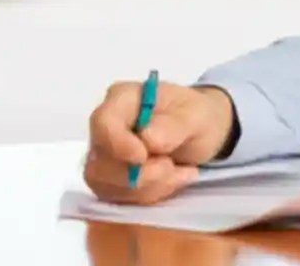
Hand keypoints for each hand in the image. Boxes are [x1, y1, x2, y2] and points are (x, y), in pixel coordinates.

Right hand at [84, 81, 235, 204]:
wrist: (199, 133)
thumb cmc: (195, 116)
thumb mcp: (196, 115)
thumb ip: (173, 125)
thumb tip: (147, 138)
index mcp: (122, 99)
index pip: (103, 122)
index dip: (118, 143)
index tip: (142, 157)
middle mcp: (105, 128)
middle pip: (100, 162)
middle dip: (140, 174)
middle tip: (172, 166)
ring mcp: (104, 157)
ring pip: (109, 186)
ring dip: (150, 187)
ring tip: (181, 172)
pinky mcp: (110, 182)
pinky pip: (120, 199)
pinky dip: (151, 195)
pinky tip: (174, 179)